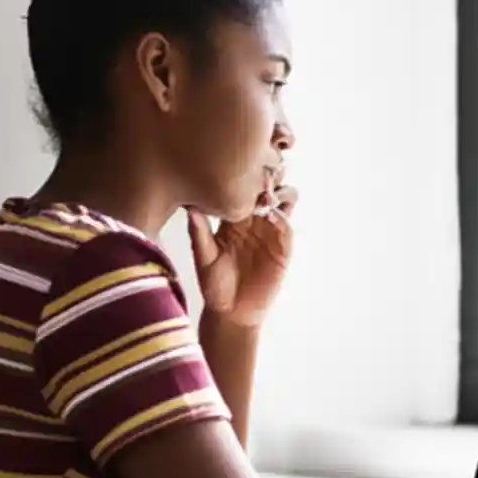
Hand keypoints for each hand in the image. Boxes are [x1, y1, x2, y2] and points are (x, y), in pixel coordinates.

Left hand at [188, 181, 299, 327]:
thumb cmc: (213, 286)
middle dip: (269, 176)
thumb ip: (199, 233)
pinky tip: (273, 215)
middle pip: (268, 188)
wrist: (232, 313)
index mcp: (233, 218)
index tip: (239, 164)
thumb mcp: (203, 258)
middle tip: (261, 173)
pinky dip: (283, 217)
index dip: (245, 174)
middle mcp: (254, 221)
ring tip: (269, 194)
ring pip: (284, 202)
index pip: (242, 188)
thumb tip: (190, 207)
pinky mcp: (283, 248)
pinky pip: (287, 227)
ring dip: (281, 192)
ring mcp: (271, 233)